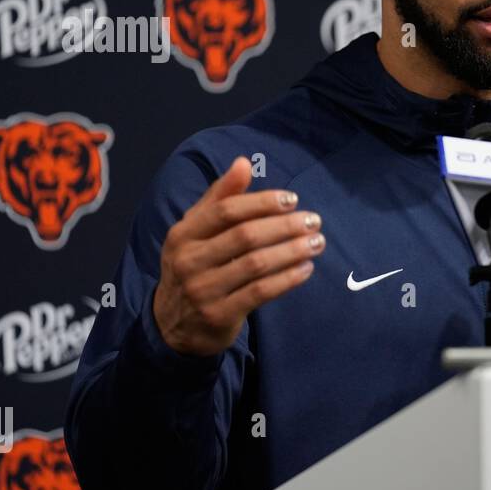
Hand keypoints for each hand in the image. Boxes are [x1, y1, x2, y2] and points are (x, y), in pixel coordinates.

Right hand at [152, 157, 322, 356]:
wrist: (173, 326)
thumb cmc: (194, 267)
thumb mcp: (196, 232)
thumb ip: (220, 197)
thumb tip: (243, 162)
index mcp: (182, 234)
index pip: (226, 211)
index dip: (262, 202)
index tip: (292, 199)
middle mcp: (188, 261)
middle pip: (245, 236)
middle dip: (285, 225)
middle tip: (314, 220)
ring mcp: (202, 290)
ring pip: (256, 264)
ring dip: (293, 250)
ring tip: (317, 242)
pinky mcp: (219, 315)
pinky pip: (260, 292)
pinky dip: (287, 279)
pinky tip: (306, 269)